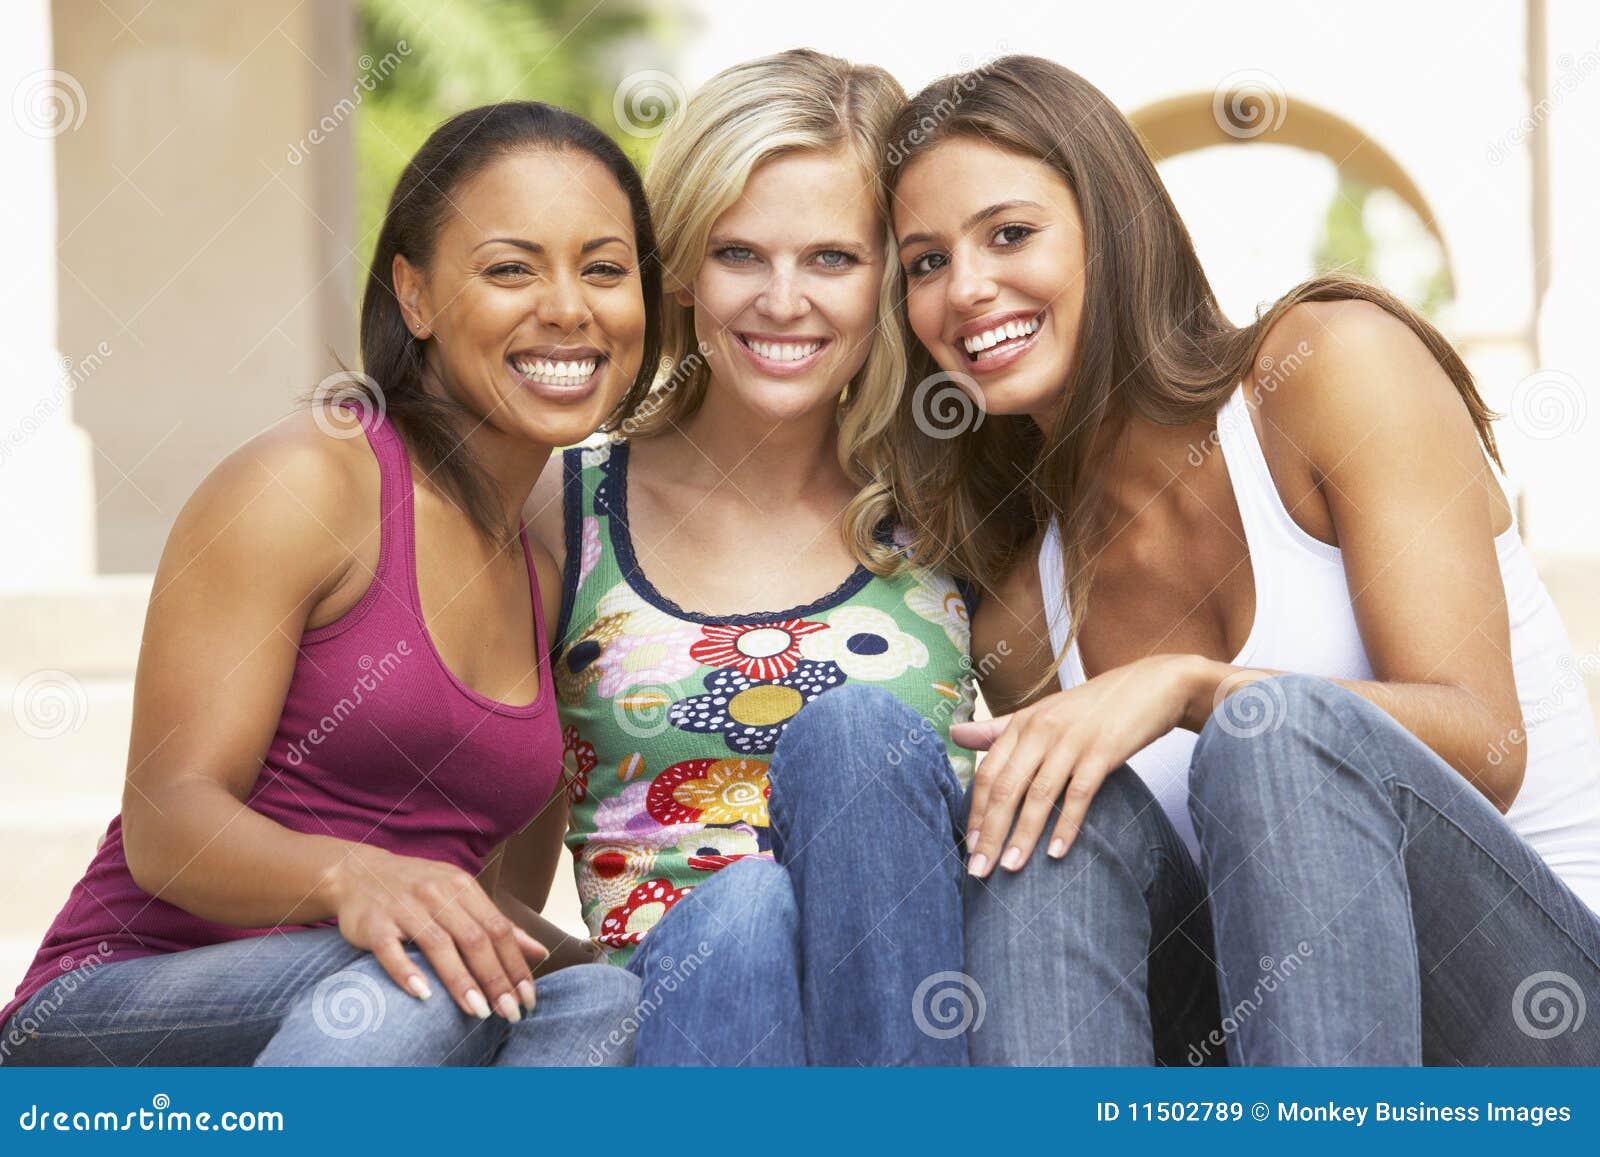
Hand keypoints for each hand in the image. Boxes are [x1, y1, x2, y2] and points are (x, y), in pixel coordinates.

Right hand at [325, 845, 548, 1020]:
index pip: (498, 928)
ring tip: (479, 1012)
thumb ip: (497, 922)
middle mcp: (435, 893)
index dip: (516, 965)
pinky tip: (423, 996)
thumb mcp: (459, 895)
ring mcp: (403, 907)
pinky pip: (390, 950)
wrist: (356, 872)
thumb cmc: (417, 889)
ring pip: (438, 945)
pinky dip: (406, 972)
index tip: (528, 998)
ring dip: (461, 981)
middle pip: (474, 938)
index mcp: (461, 887)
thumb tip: (539, 951)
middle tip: (509, 1012)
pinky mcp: (373, 923)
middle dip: (495, 979)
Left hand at [952, 654, 1215, 876]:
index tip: (970, 847)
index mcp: (1022, 723)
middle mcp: (1041, 730)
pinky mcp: (1103, 751)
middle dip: (990, 832)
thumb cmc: (1094, 706)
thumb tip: (954, 734)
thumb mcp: (1043, 713)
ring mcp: (1072, 740)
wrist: (1152, 685)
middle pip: (1006, 788)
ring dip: (1022, 835)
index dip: (976, 812)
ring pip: (1038, 795)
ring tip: (1010, 868)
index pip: (988, 773)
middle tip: (979, 869)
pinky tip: (1057, 853)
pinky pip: (1079, 794)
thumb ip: (999, 729)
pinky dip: (1066, 825)